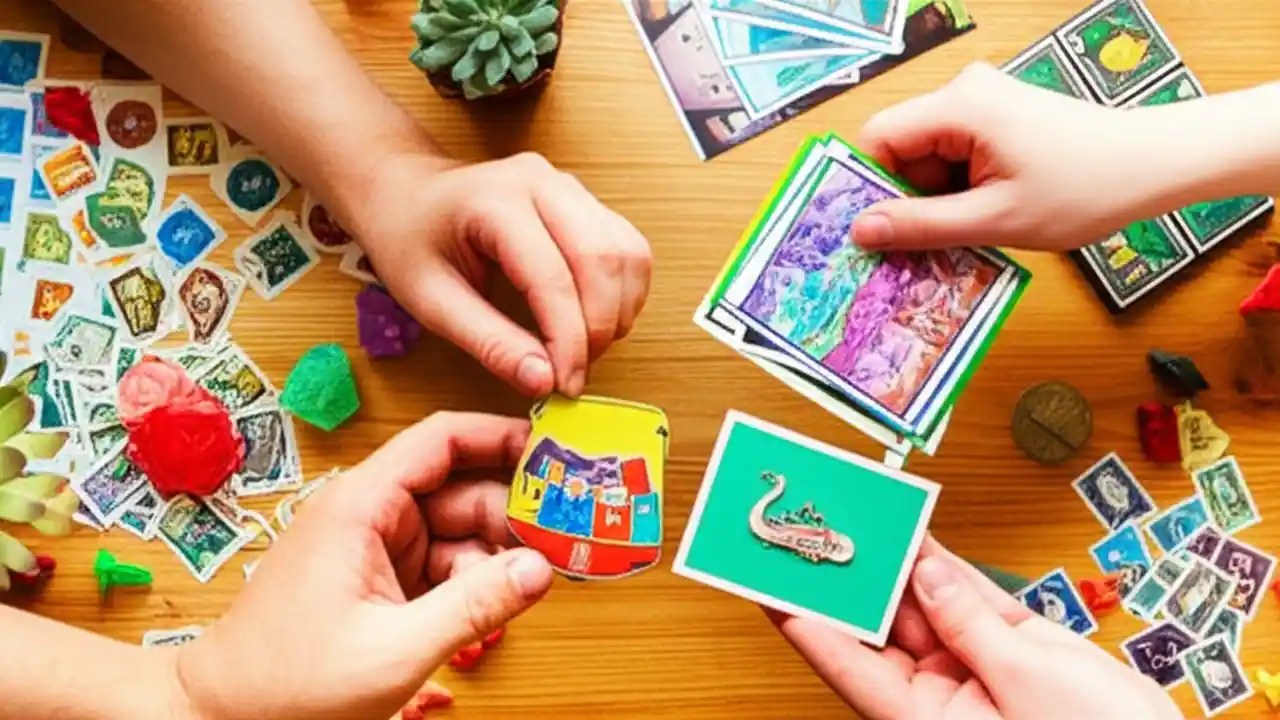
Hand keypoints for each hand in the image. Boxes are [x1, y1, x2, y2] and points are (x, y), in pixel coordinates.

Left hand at [171, 413, 554, 719]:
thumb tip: (540, 569)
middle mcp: (369, 516)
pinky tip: (483, 622)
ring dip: (492, 562)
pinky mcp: (375, 582)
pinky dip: (467, 589)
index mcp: (362, 506)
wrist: (219, 717)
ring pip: (457, 533)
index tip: (556, 453)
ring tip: (522, 595)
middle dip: (512, 515)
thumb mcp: (393, 651)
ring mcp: (372, 549)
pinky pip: (439, 568)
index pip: (444, 440)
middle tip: (562, 542)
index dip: (503, 438)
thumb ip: (473, 607)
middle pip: (461, 490)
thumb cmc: (285, 685)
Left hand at [353, 152, 652, 397]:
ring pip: (627, 253)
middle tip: (574, 371)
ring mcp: (569, 187)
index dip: (568, 341)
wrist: (406, 192)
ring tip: (586, 348)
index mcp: (496, 201)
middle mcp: (542, 182)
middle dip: (600, 329)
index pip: (553, 279)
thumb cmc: (410, 239)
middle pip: (603, 261)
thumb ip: (489, 343)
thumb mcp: (432, 300)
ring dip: (619, 311)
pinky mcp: (586, 201)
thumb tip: (542, 382)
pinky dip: (625, 291)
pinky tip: (599, 320)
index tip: (563, 384)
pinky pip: (629, 248)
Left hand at [772, 538, 1180, 719]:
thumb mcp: (1025, 680)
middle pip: (872, 622)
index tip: (762, 576)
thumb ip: (970, 621)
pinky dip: (940, 562)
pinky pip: (962, 597)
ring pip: (916, 601)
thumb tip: (924, 571)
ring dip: (889, 557)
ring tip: (853, 508)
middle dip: (843, 572)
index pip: (839, 656)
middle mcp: (933, 691)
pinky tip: (912, 527)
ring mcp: (969, 666)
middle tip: (811, 522)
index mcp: (919, 716)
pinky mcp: (1007, 645)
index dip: (796, 613)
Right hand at [851, 63, 1152, 251]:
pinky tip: (980, 218)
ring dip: (936, 201)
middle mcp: (965, 94)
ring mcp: (982, 105)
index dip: (870, 186)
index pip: (878, 138)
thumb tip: (860, 230)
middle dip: (907, 200)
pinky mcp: (997, 120)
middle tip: (922, 245)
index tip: (875, 231)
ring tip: (966, 232)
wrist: (1154, 165)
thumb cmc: (1087, 187)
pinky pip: (954, 158)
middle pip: (902, 150)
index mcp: (960, 106)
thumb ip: (921, 225)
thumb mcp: (994, 219)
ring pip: (928, 159)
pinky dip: (958, 192)